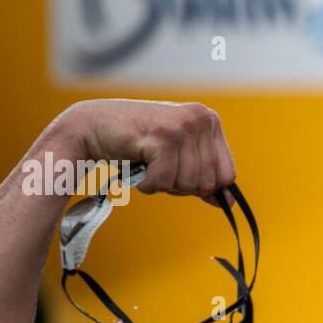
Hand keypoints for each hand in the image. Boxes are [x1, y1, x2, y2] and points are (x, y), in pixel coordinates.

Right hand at [64, 99, 236, 206]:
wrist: (92, 127)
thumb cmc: (136, 144)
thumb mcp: (178, 158)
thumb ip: (204, 177)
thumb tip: (230, 204)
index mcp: (210, 121)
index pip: (227, 175)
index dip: (202, 186)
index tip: (178, 171)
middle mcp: (201, 119)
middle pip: (207, 183)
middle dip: (179, 185)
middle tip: (157, 166)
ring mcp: (183, 126)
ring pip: (187, 184)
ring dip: (162, 183)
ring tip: (147, 162)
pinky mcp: (163, 137)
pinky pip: (165, 181)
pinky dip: (147, 183)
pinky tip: (137, 164)